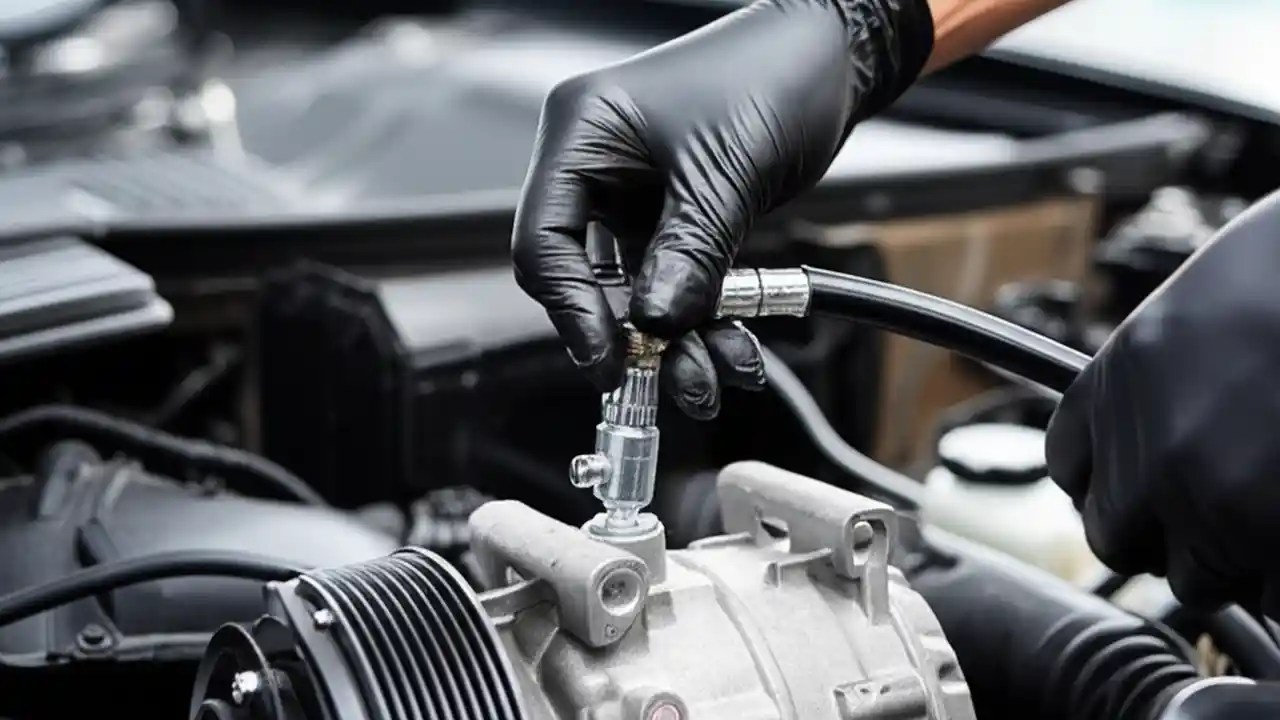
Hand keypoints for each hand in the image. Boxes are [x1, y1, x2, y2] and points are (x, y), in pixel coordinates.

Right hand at [511, 0, 932, 417]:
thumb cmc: (774, 72)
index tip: (610, 357)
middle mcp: (599, 166)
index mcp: (583, 133)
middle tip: (663, 379)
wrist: (834, 57)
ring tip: (711, 377)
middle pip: (585, 276)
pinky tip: (731, 347)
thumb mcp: (725, 172)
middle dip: (632, 335)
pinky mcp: (674, 216)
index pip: (544, 240)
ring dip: (677, 340)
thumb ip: (688, 255)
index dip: (571, 308)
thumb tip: (655, 324)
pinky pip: (676, 282)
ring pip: (637, 290)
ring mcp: (636, 194)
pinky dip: (703, 319)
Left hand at [1046, 189, 1279, 614]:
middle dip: (1163, 532)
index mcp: (1115, 383)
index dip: (1109, 480)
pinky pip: (1271, 597)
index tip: (1138, 482)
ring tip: (1271, 505)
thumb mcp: (1196, 314)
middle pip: (1116, 537)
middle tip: (1218, 510)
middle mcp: (1147, 453)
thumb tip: (1160, 434)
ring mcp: (1211, 504)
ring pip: (1196, 578)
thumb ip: (1162, 383)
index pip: (1070, 466)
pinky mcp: (1270, 539)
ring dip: (1233, 559)